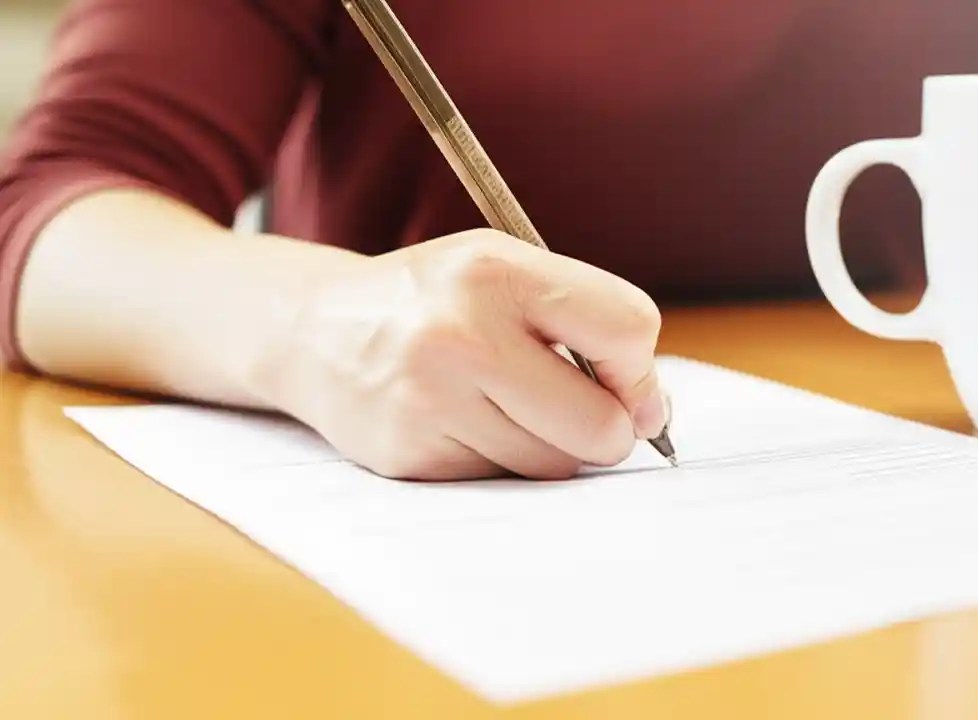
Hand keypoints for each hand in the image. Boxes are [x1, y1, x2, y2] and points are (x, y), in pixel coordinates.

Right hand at [257, 229, 667, 479]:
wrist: (315, 332)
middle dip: (607, 428)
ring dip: (550, 447)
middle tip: (579, 410)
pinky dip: (500, 461)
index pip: (627, 327)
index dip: (640, 368)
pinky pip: (504, 482)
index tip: (624, 379)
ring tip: (504, 405)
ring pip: (555, 466)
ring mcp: (430, 401)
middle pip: (600, 425)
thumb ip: (587, 321)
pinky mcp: (410, 457)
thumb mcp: (504, 270)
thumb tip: (651, 413)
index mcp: (496, 271)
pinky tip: (463, 423)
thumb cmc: (436, 302)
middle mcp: (461, 334)